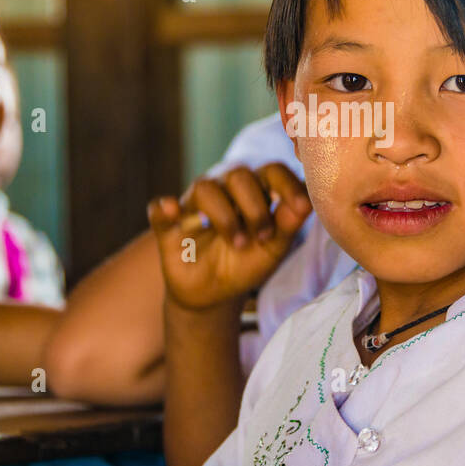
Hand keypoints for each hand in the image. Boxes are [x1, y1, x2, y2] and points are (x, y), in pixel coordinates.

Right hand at [147, 163, 310, 312]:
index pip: (272, 171)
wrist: (213, 295)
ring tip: (237, 243)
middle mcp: (224, 190)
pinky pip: (159, 209)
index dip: (287, 184)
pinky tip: (172, 212)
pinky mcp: (168, 224)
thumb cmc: (247, 264)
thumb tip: (306, 204)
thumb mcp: (273, 249)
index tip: (301, 207)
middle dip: (255, 206)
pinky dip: (163, 208)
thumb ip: (288, 225)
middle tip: (263, 236)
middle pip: (239, 174)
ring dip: (224, 216)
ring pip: (205, 187)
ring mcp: (194, 205)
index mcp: (255, 191)